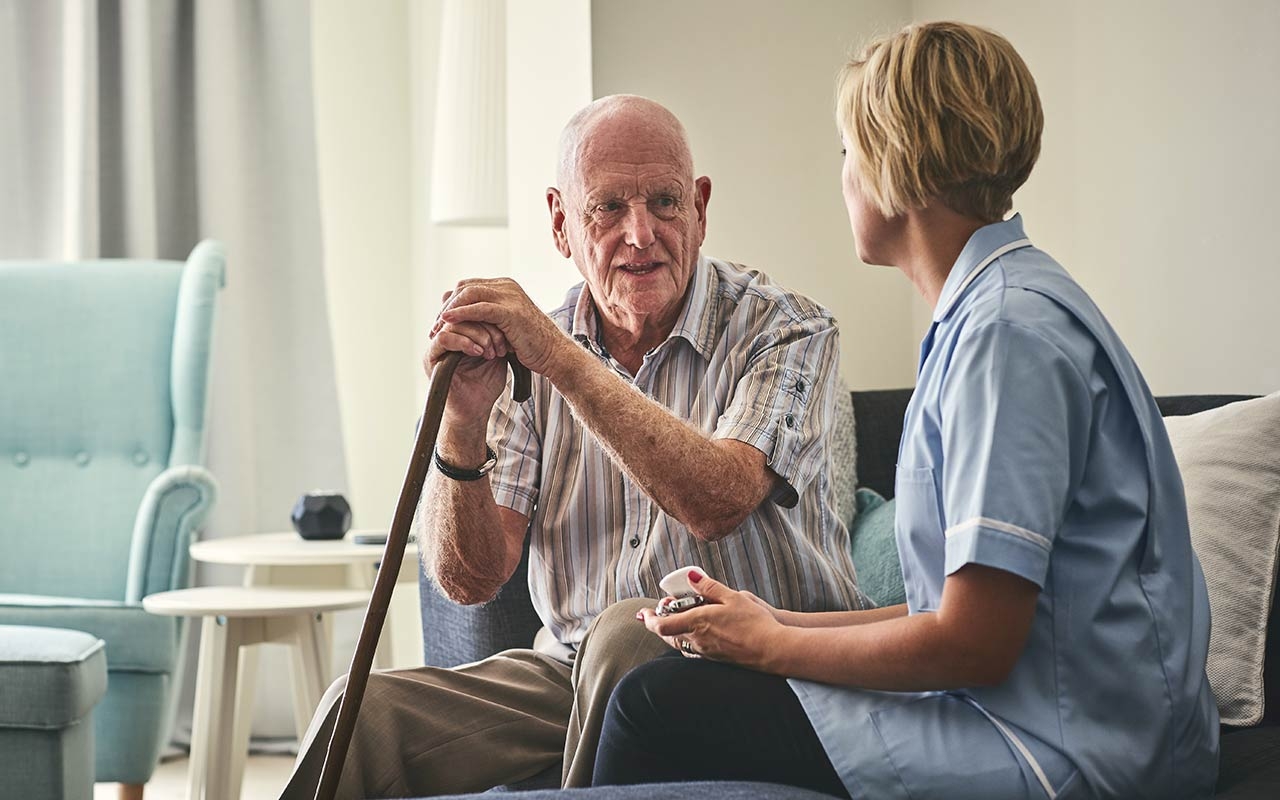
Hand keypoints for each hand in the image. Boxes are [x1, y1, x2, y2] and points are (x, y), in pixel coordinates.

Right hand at [425, 291, 513, 428]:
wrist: (475, 410)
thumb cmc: (485, 384)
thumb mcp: (496, 353)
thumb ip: (496, 334)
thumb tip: (506, 313)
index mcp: (460, 333)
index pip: (470, 310)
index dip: (489, 316)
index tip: (507, 330)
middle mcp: (446, 336)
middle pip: (462, 313)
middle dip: (485, 325)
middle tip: (499, 342)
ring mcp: (437, 346)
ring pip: (453, 323)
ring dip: (476, 334)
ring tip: (490, 349)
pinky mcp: (431, 358)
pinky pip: (443, 339)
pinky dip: (463, 342)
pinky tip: (478, 352)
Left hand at [433, 278, 567, 376]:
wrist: (554, 354)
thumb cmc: (531, 344)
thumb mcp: (504, 326)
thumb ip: (487, 318)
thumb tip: (462, 319)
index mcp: (505, 287)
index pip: (468, 286)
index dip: (451, 302)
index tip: (439, 321)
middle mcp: (507, 287)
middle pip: (465, 287)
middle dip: (447, 306)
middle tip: (434, 326)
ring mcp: (510, 297)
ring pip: (469, 294)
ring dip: (450, 310)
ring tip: (438, 327)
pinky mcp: (511, 312)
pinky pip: (479, 308)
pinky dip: (461, 313)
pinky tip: (448, 321)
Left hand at [637, 572, 783, 667]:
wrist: (772, 650)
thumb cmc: (755, 622)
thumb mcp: (733, 597)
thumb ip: (709, 587)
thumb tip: (690, 577)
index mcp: (698, 623)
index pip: (663, 625)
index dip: (650, 620)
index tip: (643, 613)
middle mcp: (698, 640)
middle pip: (668, 635)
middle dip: (660, 623)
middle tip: (660, 611)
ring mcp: (706, 652)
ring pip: (680, 643)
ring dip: (673, 631)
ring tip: (677, 619)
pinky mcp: (715, 660)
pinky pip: (692, 650)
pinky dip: (686, 641)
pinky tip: (695, 634)